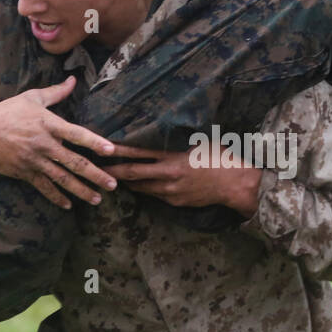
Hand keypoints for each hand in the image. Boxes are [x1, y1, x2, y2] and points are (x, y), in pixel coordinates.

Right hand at [0, 75, 116, 208]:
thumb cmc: (6, 112)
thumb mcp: (31, 97)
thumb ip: (56, 92)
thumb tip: (74, 79)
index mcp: (47, 124)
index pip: (76, 134)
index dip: (94, 142)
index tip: (111, 150)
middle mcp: (43, 144)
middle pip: (73, 162)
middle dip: (95, 175)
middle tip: (112, 184)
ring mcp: (34, 160)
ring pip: (62, 178)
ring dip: (81, 190)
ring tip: (97, 199)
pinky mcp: (24, 172)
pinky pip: (43, 187)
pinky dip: (56, 197)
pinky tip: (69, 205)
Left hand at [106, 144, 261, 215]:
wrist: (235, 183)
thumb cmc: (220, 156)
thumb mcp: (198, 140)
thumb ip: (177, 138)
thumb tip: (161, 129)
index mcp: (172, 155)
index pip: (138, 152)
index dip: (118, 150)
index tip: (103, 146)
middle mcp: (168, 174)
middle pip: (132, 173)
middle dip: (113, 171)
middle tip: (96, 167)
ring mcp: (170, 190)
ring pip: (141, 187)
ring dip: (127, 181)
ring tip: (112, 176)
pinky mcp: (175, 201)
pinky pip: (154, 195)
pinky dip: (144, 188)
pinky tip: (138, 185)